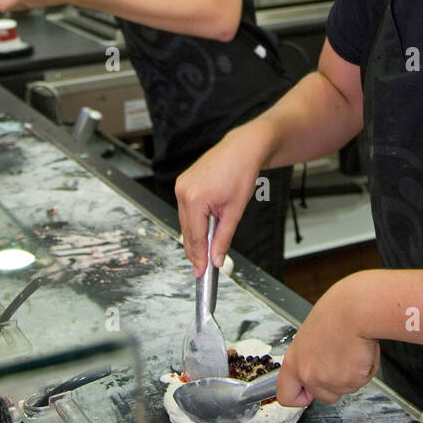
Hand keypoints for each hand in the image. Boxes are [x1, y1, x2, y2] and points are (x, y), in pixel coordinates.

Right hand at [175, 123, 271, 274]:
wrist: (242, 149)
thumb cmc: (242, 173)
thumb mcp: (235, 211)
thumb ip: (223, 238)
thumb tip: (216, 259)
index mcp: (195, 198)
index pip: (195, 236)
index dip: (198, 257)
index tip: (202, 272)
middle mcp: (183, 191)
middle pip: (187, 231)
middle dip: (196, 250)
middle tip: (203, 268)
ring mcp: (181, 186)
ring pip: (185, 221)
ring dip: (195, 236)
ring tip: (206, 250)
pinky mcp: (183, 182)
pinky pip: (186, 209)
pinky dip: (194, 222)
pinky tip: (204, 230)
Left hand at [276, 275, 379, 407]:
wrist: (355, 310)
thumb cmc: (336, 313)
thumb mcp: (310, 335)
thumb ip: (310, 356)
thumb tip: (317, 363)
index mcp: (294, 362)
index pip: (286, 396)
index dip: (299, 397)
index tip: (307, 393)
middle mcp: (309, 375)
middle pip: (323, 396)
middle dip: (335, 383)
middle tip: (340, 359)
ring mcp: (330, 381)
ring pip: (345, 389)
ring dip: (351, 374)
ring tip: (351, 349)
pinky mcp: (350, 381)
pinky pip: (361, 380)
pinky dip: (365, 369)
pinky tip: (360, 351)